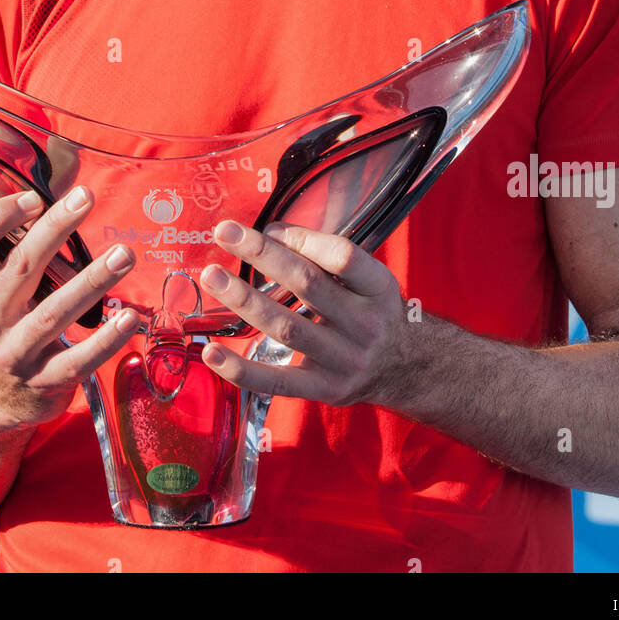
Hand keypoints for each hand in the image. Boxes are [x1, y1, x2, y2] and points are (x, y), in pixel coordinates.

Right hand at [0, 186, 138, 434]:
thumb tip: (65, 187)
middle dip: (54, 229)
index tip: (33, 196)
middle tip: (86, 196)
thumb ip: (21, 246)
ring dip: (91, 281)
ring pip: (52, 313)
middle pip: (20, 267)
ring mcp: (16, 352)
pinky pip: (78, 360)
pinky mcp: (44, 382)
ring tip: (125, 253)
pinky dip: (105, 339)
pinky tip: (130, 317)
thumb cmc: (5, 324)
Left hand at [198, 221, 412, 407]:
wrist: (406, 368)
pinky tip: (212, 353)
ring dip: (245, 300)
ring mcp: (345, 361)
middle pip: (308, 285)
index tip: (270, 229)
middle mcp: (365, 325)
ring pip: (287, 327)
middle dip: (262, 255)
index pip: (343, 257)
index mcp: (378, 289)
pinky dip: (241, 369)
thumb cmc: (374, 311)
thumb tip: (270, 236)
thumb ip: (326, 257)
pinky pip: (277, 382)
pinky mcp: (324, 390)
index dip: (303, 239)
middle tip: (225, 233)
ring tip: (212, 276)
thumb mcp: (368, 279)